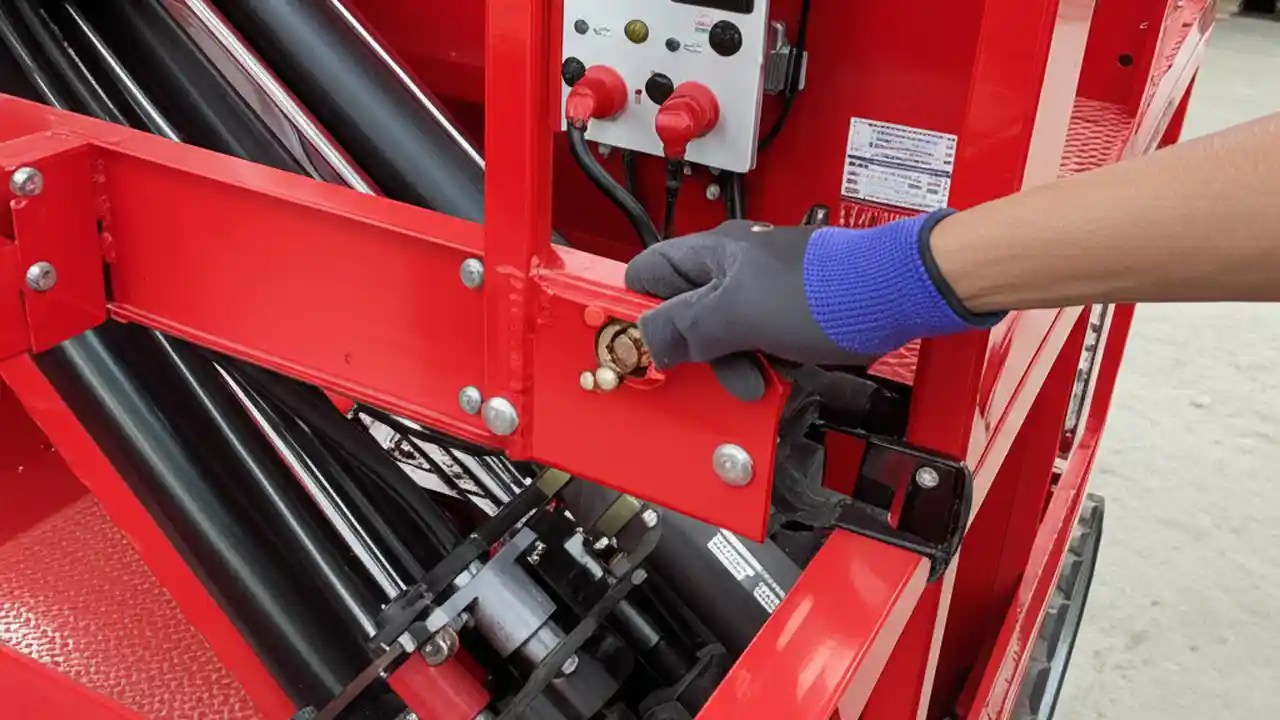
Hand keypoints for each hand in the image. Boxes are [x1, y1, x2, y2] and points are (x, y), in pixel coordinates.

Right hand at [624, 213, 1000, 398]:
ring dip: (737, 362)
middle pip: (687, 312)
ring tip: (763, 377)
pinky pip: (761, 340)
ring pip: (725, 332)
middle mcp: (733, 265)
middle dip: (699, 350)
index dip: (639, 312)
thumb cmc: (822, 294)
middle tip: (722, 372)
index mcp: (711, 254)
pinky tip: (787, 370)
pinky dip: (768, 360)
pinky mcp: (794, 308)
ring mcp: (765, 286)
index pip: (647, 275)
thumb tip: (646, 339)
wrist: (897, 293)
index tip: (644, 350)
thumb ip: (685, 328)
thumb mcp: (737, 316)